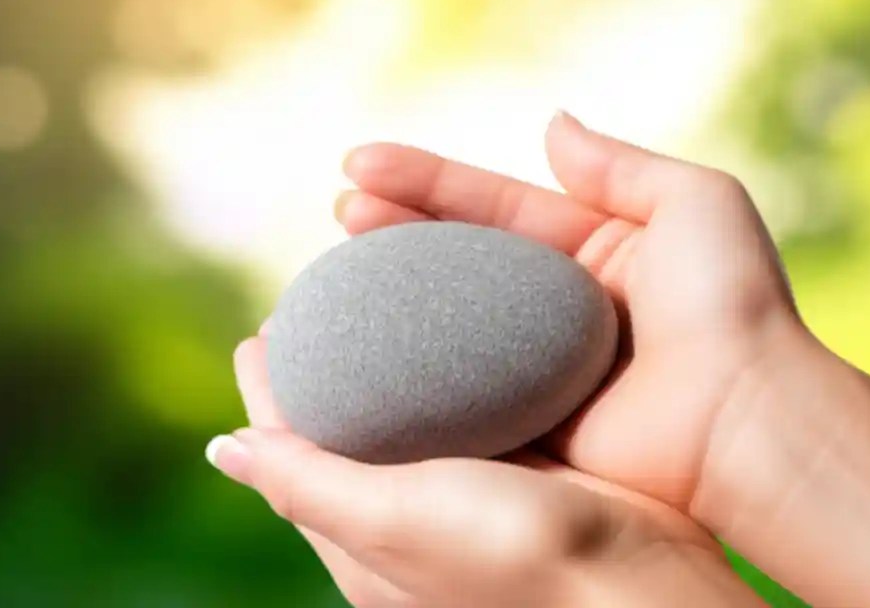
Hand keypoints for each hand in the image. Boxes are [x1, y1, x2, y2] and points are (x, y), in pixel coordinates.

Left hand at [209, 337, 762, 607]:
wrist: (646, 583)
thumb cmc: (518, 564)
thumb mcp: (395, 522)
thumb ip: (308, 483)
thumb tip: (222, 450)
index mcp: (367, 541)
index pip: (294, 454)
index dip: (272, 390)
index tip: (264, 329)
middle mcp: (412, 516)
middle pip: (351, 427)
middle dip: (329, 362)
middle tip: (321, 295)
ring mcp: (471, 491)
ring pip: (412, 409)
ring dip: (392, 353)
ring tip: (384, 290)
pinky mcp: (526, 465)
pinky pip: (474, 401)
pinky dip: (455, 361)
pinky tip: (461, 321)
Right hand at [334, 111, 804, 509]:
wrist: (746, 424)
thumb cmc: (733, 309)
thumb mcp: (696, 204)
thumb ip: (619, 164)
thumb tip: (552, 122)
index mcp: (600, 253)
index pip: (496, 206)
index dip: (428, 181)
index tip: (360, 162)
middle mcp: (564, 310)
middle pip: (463, 261)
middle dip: (399, 229)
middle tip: (340, 208)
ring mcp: (543, 372)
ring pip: (450, 325)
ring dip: (392, 295)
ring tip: (335, 264)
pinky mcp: (531, 429)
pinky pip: (458, 393)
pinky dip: (409, 371)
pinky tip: (359, 349)